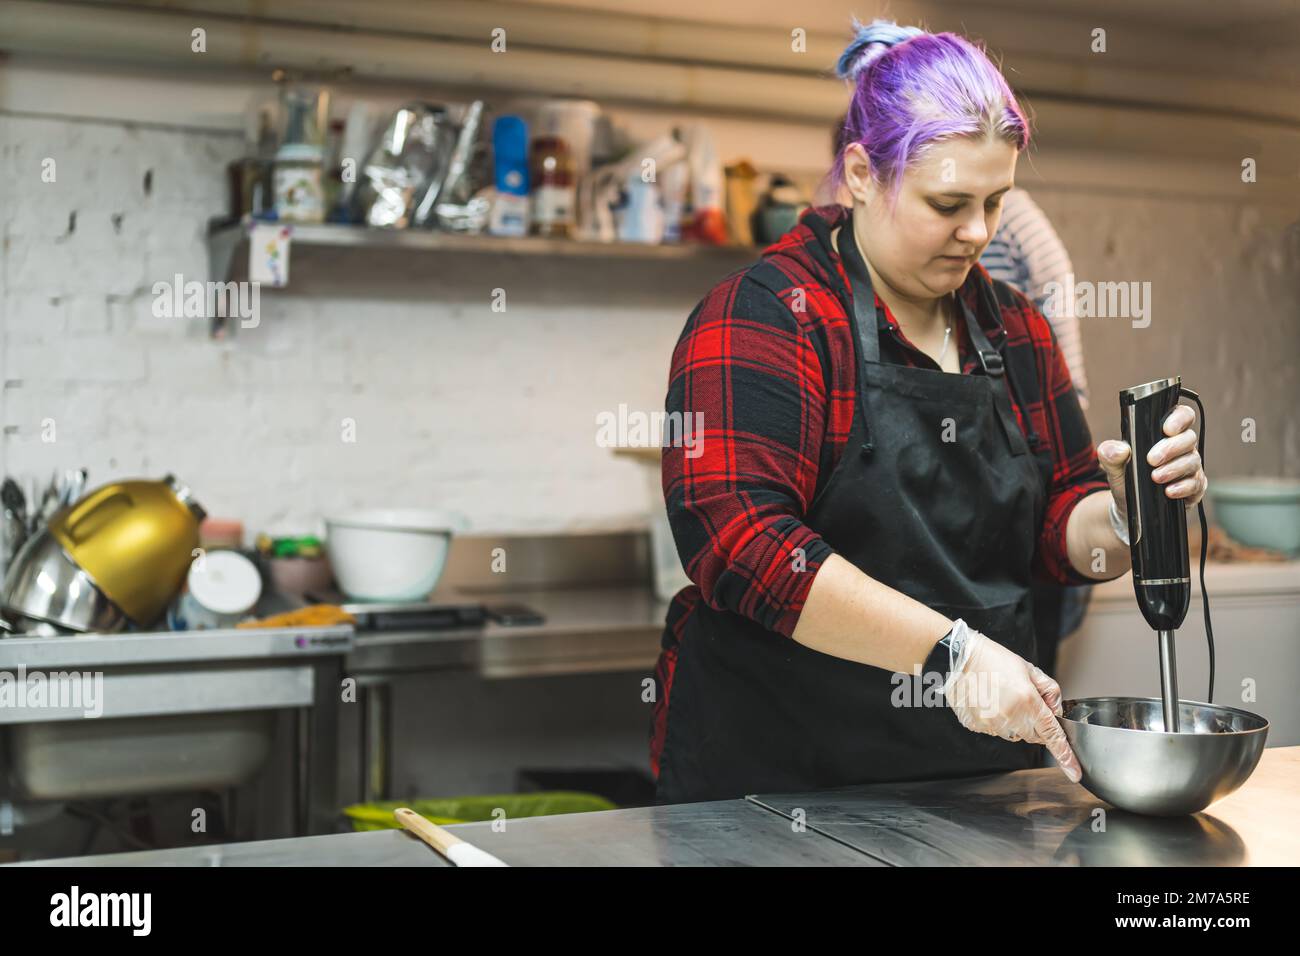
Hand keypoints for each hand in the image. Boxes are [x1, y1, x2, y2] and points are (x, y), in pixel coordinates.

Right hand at [945, 628, 1081, 782]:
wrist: (958, 658)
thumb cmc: (993, 660)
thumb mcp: (1028, 669)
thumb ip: (1049, 691)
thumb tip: (1056, 710)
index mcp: (1028, 702)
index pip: (1053, 736)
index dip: (1066, 757)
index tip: (1074, 773)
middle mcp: (1011, 717)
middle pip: (1034, 736)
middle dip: (1035, 723)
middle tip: (1022, 699)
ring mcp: (993, 725)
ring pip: (1014, 734)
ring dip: (1014, 722)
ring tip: (1001, 697)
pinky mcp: (978, 727)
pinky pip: (994, 730)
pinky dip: (995, 720)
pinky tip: (988, 702)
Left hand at [1097, 404, 1207, 514]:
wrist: (1128, 504)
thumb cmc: (1125, 477)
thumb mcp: (1112, 465)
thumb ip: (1109, 453)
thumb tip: (1119, 450)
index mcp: (1165, 434)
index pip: (1183, 415)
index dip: (1180, 418)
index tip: (1166, 429)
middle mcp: (1182, 448)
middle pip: (1189, 439)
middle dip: (1171, 448)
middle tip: (1152, 460)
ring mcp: (1190, 467)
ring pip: (1193, 461)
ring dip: (1174, 469)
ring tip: (1155, 477)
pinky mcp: (1194, 487)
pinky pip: (1196, 484)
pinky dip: (1183, 487)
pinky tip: (1169, 491)